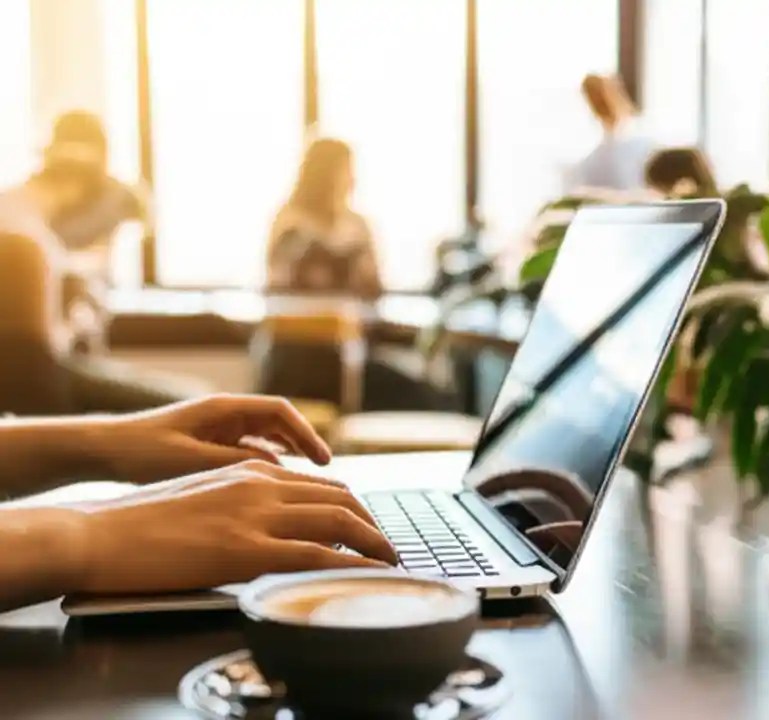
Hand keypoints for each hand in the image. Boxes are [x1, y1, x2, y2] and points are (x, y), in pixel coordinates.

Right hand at [68, 460, 396, 595]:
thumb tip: (264, 528)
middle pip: (341, 499)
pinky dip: (352, 564)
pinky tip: (366, 575)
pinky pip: (317, 553)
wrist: (96, 534)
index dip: (354, 509)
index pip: (321, 486)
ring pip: (340, 520)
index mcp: (249, 471)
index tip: (367, 531)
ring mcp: (254, 514)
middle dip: (373, 527)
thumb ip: (239, 505)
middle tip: (388, 551)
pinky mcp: (245, 548)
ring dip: (373, 544)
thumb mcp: (201, 499)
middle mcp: (260, 484)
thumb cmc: (138, 526)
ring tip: (389, 564)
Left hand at [95, 394, 332, 483]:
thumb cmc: (140, 452)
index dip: (306, 433)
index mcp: (223, 409)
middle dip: (303, 443)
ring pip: (265, 437)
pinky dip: (266, 463)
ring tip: (306, 478)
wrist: (101, 450)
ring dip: (287, 453)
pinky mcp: (208, 444)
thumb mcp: (191, 460)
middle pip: (278, 423)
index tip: (322, 458)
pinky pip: (248, 450)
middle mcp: (225, 414)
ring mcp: (217, 428)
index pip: (279, 412)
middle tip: (324, 469)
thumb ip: (235, 462)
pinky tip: (271, 485)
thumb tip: (277, 469)